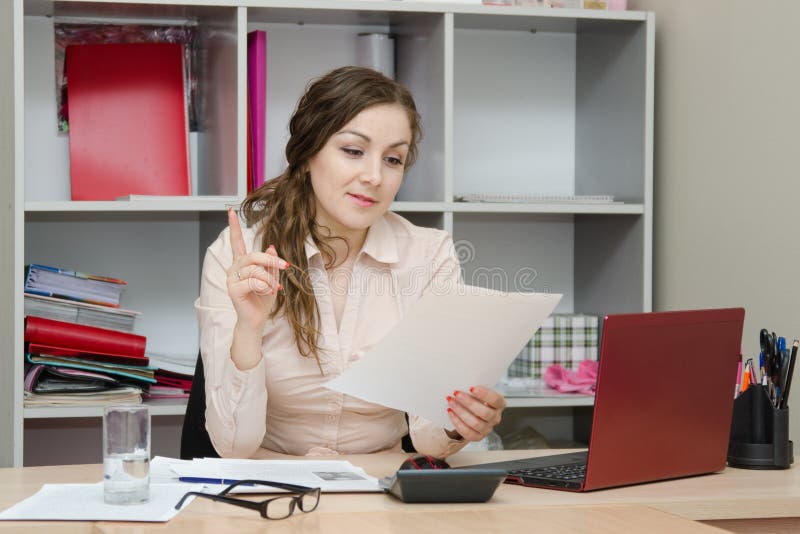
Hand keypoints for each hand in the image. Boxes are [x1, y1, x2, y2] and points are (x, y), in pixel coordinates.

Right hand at [226, 208, 288, 331]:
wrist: (257, 319)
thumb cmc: (262, 299)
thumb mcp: (271, 278)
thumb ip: (270, 263)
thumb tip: (272, 247)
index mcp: (242, 263)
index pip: (236, 242)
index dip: (233, 227)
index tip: (231, 211)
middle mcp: (234, 268)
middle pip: (252, 255)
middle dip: (270, 259)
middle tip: (284, 265)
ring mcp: (232, 279)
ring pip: (254, 269)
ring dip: (269, 278)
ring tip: (276, 287)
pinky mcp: (233, 289)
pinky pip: (252, 281)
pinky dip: (265, 286)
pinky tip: (269, 292)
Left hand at [446, 386, 505, 442]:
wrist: (471, 413)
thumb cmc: (475, 398)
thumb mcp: (478, 391)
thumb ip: (474, 388)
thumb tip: (462, 380)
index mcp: (499, 404)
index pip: (495, 400)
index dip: (484, 394)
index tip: (471, 388)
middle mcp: (495, 417)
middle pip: (485, 412)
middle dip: (469, 402)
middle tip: (456, 393)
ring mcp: (488, 428)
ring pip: (476, 423)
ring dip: (461, 411)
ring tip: (451, 401)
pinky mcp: (478, 436)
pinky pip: (468, 432)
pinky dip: (457, 422)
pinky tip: (450, 412)